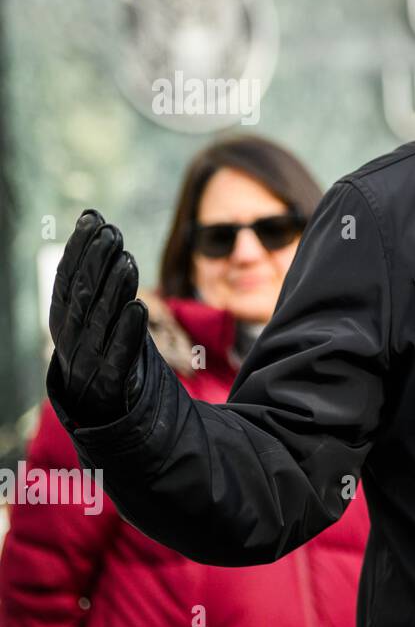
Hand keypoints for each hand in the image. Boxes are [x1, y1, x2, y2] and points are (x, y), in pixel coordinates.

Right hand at [47, 209, 148, 426]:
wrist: (102, 409)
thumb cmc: (100, 344)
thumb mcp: (94, 306)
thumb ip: (95, 266)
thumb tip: (92, 216)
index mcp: (65, 317)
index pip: (68, 278)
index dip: (79, 249)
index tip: (93, 220)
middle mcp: (71, 336)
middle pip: (83, 295)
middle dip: (96, 263)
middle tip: (112, 233)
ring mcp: (89, 360)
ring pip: (100, 320)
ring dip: (114, 290)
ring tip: (128, 261)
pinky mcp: (111, 382)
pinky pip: (118, 355)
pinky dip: (126, 332)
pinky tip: (137, 309)